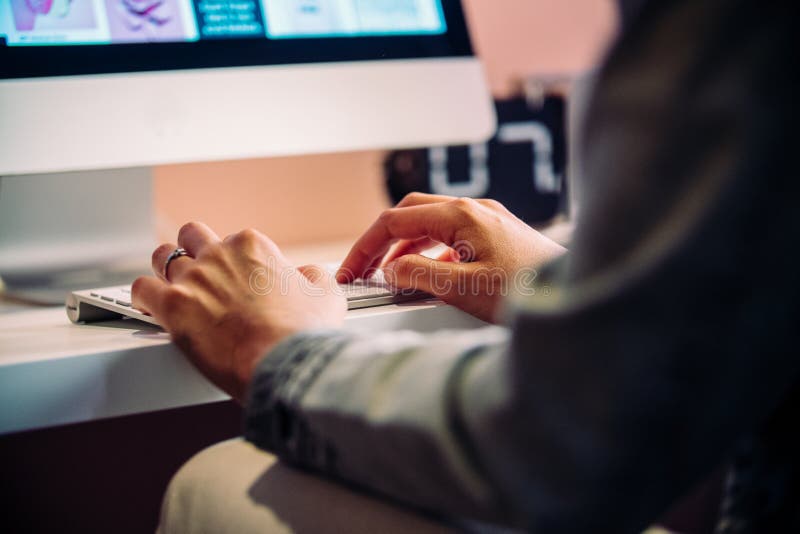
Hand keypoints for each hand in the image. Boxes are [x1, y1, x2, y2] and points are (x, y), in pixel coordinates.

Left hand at [132, 223, 346, 402]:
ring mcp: (193, 278)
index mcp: (253, 246)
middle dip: (193, 250)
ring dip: (164, 270)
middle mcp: (219, 255)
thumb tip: (307, 276)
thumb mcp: (326, 295)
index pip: (234, 240)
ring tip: (170, 286)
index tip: (237, 279)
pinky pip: (140, 289)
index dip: (235, 262)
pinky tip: (149, 307)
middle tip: (199, 272)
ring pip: (162, 257)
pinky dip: (143, 297)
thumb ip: (312, 277)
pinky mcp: (171, 306)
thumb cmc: (304, 330)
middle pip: (191, 236)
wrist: (284, 360)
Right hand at [336, 193, 565, 322]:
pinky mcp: (501, 236)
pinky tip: (432, 276)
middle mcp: (475, 210)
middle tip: (365, 269)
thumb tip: (390, 268)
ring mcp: (490, 220)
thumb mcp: (464, 288)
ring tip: (393, 276)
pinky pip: (455, 236)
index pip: (396, 221)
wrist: (578, 295)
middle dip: (383, 240)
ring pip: (433, 224)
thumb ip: (419, 275)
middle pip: (412, 213)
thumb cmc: (531, 292)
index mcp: (462, 215)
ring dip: (408, 247)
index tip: (351, 272)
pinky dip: (433, 252)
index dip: (366, 247)